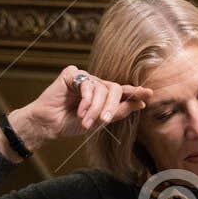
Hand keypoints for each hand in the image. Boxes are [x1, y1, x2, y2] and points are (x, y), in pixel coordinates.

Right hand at [14, 64, 153, 147]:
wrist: (49, 125)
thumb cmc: (71, 123)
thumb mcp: (100, 121)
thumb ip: (119, 111)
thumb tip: (141, 103)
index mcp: (103, 95)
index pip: (122, 91)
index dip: (135, 92)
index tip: (148, 93)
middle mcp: (95, 84)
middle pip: (114, 89)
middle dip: (110, 106)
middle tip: (104, 120)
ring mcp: (83, 78)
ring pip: (101, 89)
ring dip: (95, 108)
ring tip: (86, 121)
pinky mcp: (71, 73)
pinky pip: (86, 84)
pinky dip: (85, 100)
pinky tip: (79, 110)